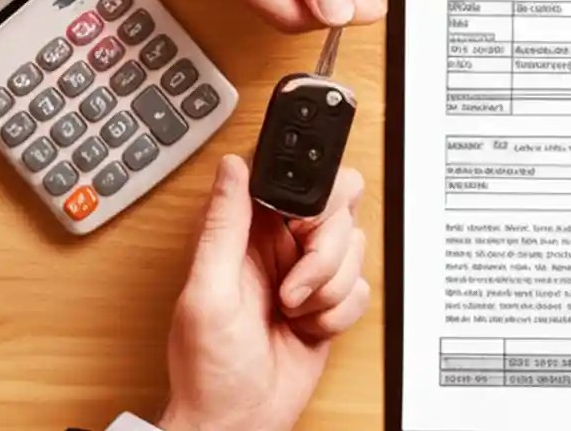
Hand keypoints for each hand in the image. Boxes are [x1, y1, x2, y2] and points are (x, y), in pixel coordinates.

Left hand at [159, 156, 370, 430]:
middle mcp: (281, 245)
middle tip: (296, 283)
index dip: (311, 198)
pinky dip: (338, 314)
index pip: (296, 180)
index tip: (300, 227)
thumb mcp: (208, 292)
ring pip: (355, 247)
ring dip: (328, 290)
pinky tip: (307, 328)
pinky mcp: (331, 301)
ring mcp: (309, 272)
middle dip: (327, 250)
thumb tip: (231, 165)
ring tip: (292, 312)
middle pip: (339, 207)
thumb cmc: (209, 368)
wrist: (238, 421)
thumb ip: (224, 226)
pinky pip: (362, 287)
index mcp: (246, 232)